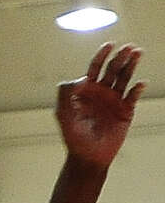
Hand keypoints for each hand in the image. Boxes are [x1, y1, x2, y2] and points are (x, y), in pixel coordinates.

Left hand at [56, 43, 143, 167]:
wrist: (88, 157)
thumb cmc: (74, 138)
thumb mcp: (63, 116)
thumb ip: (65, 95)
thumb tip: (79, 79)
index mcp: (87, 90)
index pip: (95, 67)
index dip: (101, 55)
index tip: (109, 45)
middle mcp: (102, 92)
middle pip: (112, 69)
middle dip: (120, 57)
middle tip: (128, 48)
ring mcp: (114, 100)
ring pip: (124, 77)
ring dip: (130, 65)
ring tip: (137, 53)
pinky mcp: (125, 110)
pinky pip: (133, 95)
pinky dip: (137, 88)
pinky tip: (140, 83)